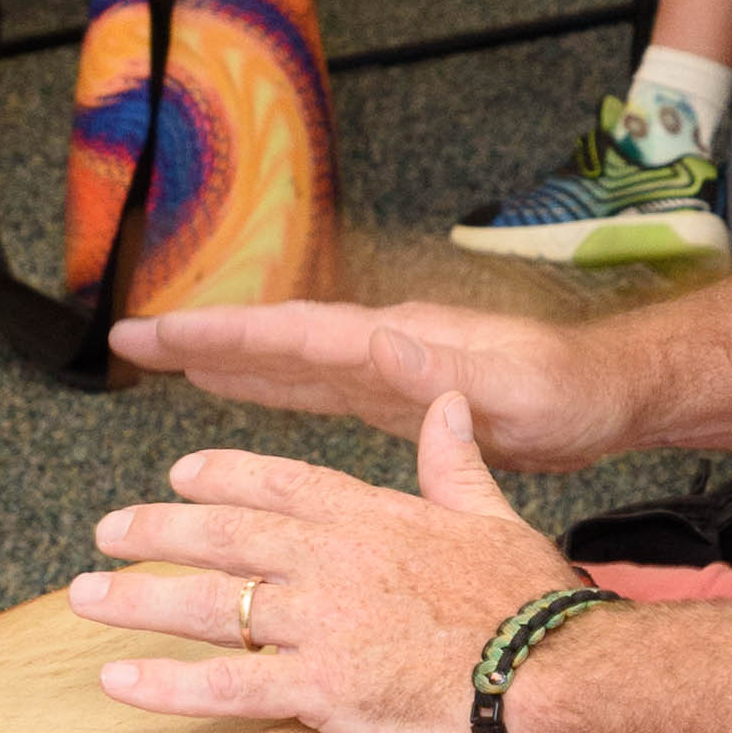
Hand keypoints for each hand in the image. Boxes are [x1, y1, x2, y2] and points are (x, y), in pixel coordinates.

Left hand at [73, 383, 585, 732]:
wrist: (552, 672)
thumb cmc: (529, 601)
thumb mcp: (493, 514)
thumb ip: (455, 461)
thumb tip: (447, 402)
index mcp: (371, 515)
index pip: (277, 482)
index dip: (220, 476)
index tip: (179, 474)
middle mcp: (332, 560)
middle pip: (224, 537)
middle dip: (157, 531)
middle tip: (107, 531)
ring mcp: (320, 624)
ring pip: (211, 605)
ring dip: (139, 598)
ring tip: (85, 594)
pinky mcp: (321, 688)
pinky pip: (227, 686)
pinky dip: (167, 684)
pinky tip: (119, 679)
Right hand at [108, 289, 636, 477]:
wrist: (603, 398)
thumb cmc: (563, 395)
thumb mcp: (507, 389)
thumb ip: (439, 371)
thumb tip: (375, 344)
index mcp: (393, 344)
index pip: (289, 335)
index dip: (220, 336)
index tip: (157, 334)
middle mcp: (378, 347)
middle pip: (272, 339)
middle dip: (201, 339)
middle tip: (128, 337)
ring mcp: (382, 368)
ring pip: (285, 361)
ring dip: (225, 360)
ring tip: (163, 359)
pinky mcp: (393, 395)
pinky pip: (313, 387)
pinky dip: (268, 385)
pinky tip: (242, 390)